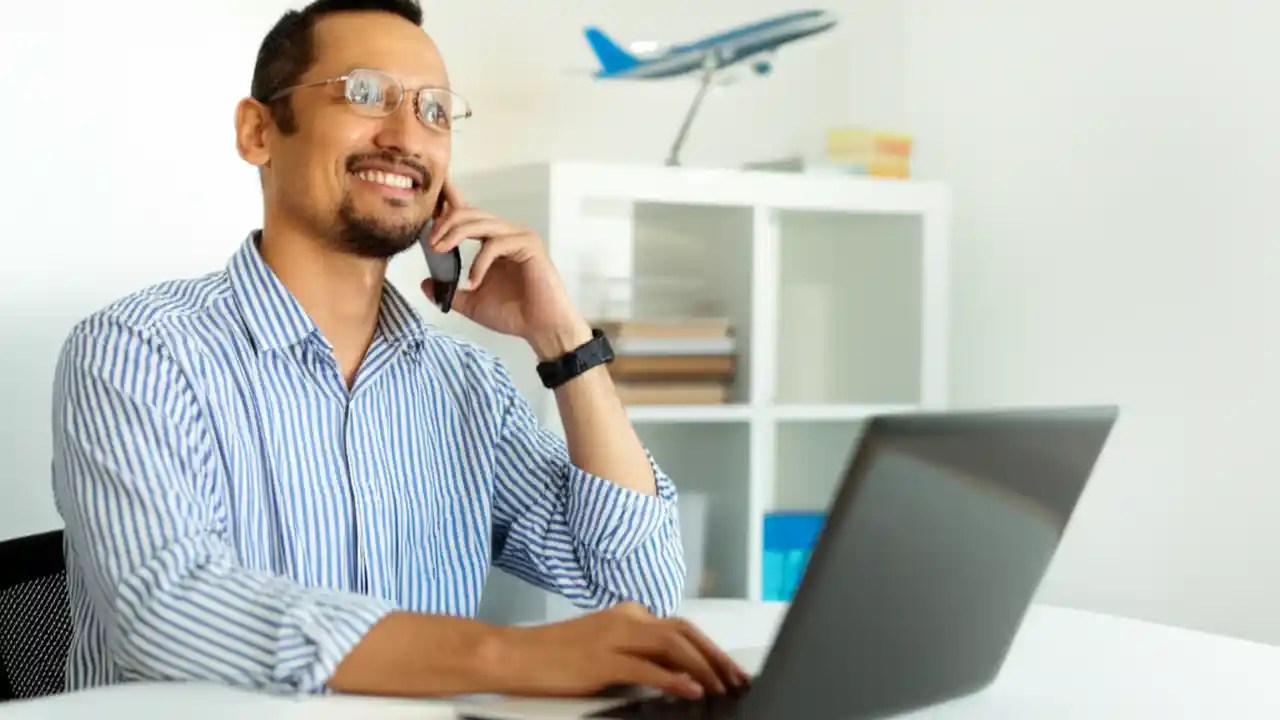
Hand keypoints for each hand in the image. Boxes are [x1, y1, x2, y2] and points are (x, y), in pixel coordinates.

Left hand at [421, 178, 590, 357]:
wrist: (542, 329)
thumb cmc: (513, 314)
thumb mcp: (471, 303)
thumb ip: (450, 291)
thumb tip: (425, 284)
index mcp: (492, 241)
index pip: (468, 215)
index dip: (447, 204)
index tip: (427, 206)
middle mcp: (505, 234)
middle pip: (470, 212)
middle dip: (445, 221)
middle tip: (430, 242)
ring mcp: (518, 237)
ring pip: (481, 222)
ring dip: (455, 233)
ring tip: (440, 250)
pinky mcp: (528, 244)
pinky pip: (495, 244)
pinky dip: (479, 262)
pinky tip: (473, 282)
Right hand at [494, 602, 749, 699]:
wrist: (513, 655)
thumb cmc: (554, 657)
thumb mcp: (602, 648)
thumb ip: (635, 654)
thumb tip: (674, 673)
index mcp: (628, 614)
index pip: (680, 627)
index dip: (709, 647)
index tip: (729, 668)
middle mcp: (626, 619)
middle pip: (684, 631)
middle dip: (715, 655)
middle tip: (737, 678)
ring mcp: (613, 637)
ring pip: (672, 644)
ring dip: (703, 666)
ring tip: (722, 686)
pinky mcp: (601, 659)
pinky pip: (647, 667)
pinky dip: (674, 678)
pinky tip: (691, 690)